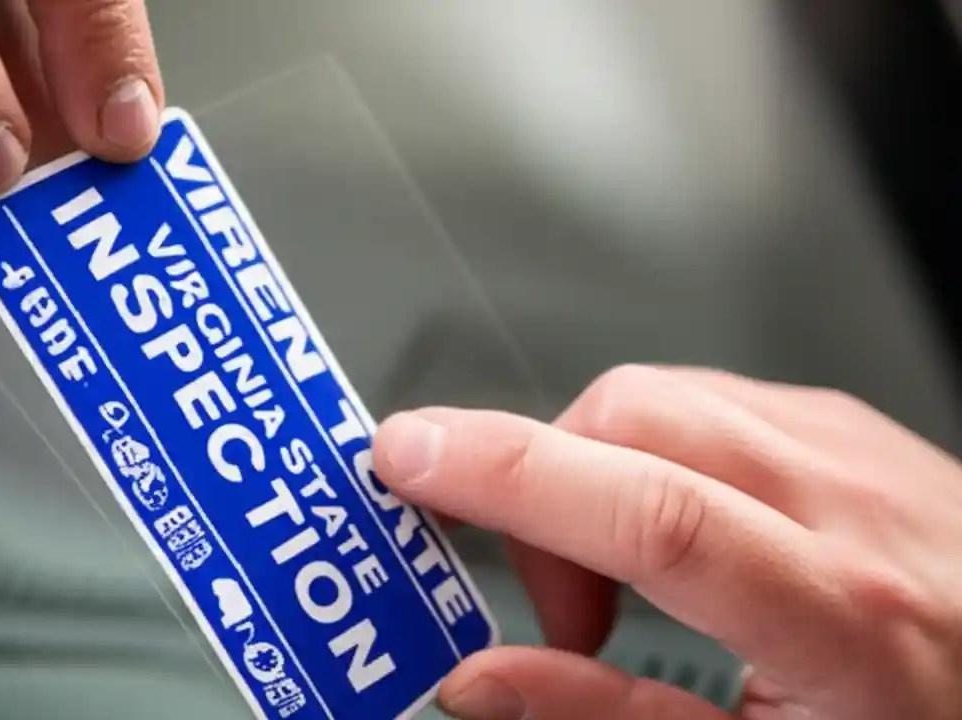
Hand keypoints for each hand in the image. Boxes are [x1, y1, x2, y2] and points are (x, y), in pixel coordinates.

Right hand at [373, 365, 961, 718]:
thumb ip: (609, 718)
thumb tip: (482, 681)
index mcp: (844, 618)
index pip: (650, 510)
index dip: (508, 475)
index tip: (408, 459)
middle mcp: (853, 504)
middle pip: (632, 422)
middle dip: (536, 489)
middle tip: (554, 604)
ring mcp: (850, 446)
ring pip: (652, 398)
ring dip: (587, 475)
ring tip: (615, 581)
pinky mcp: (839, 422)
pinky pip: (696, 401)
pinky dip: (639, 456)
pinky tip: (665, 531)